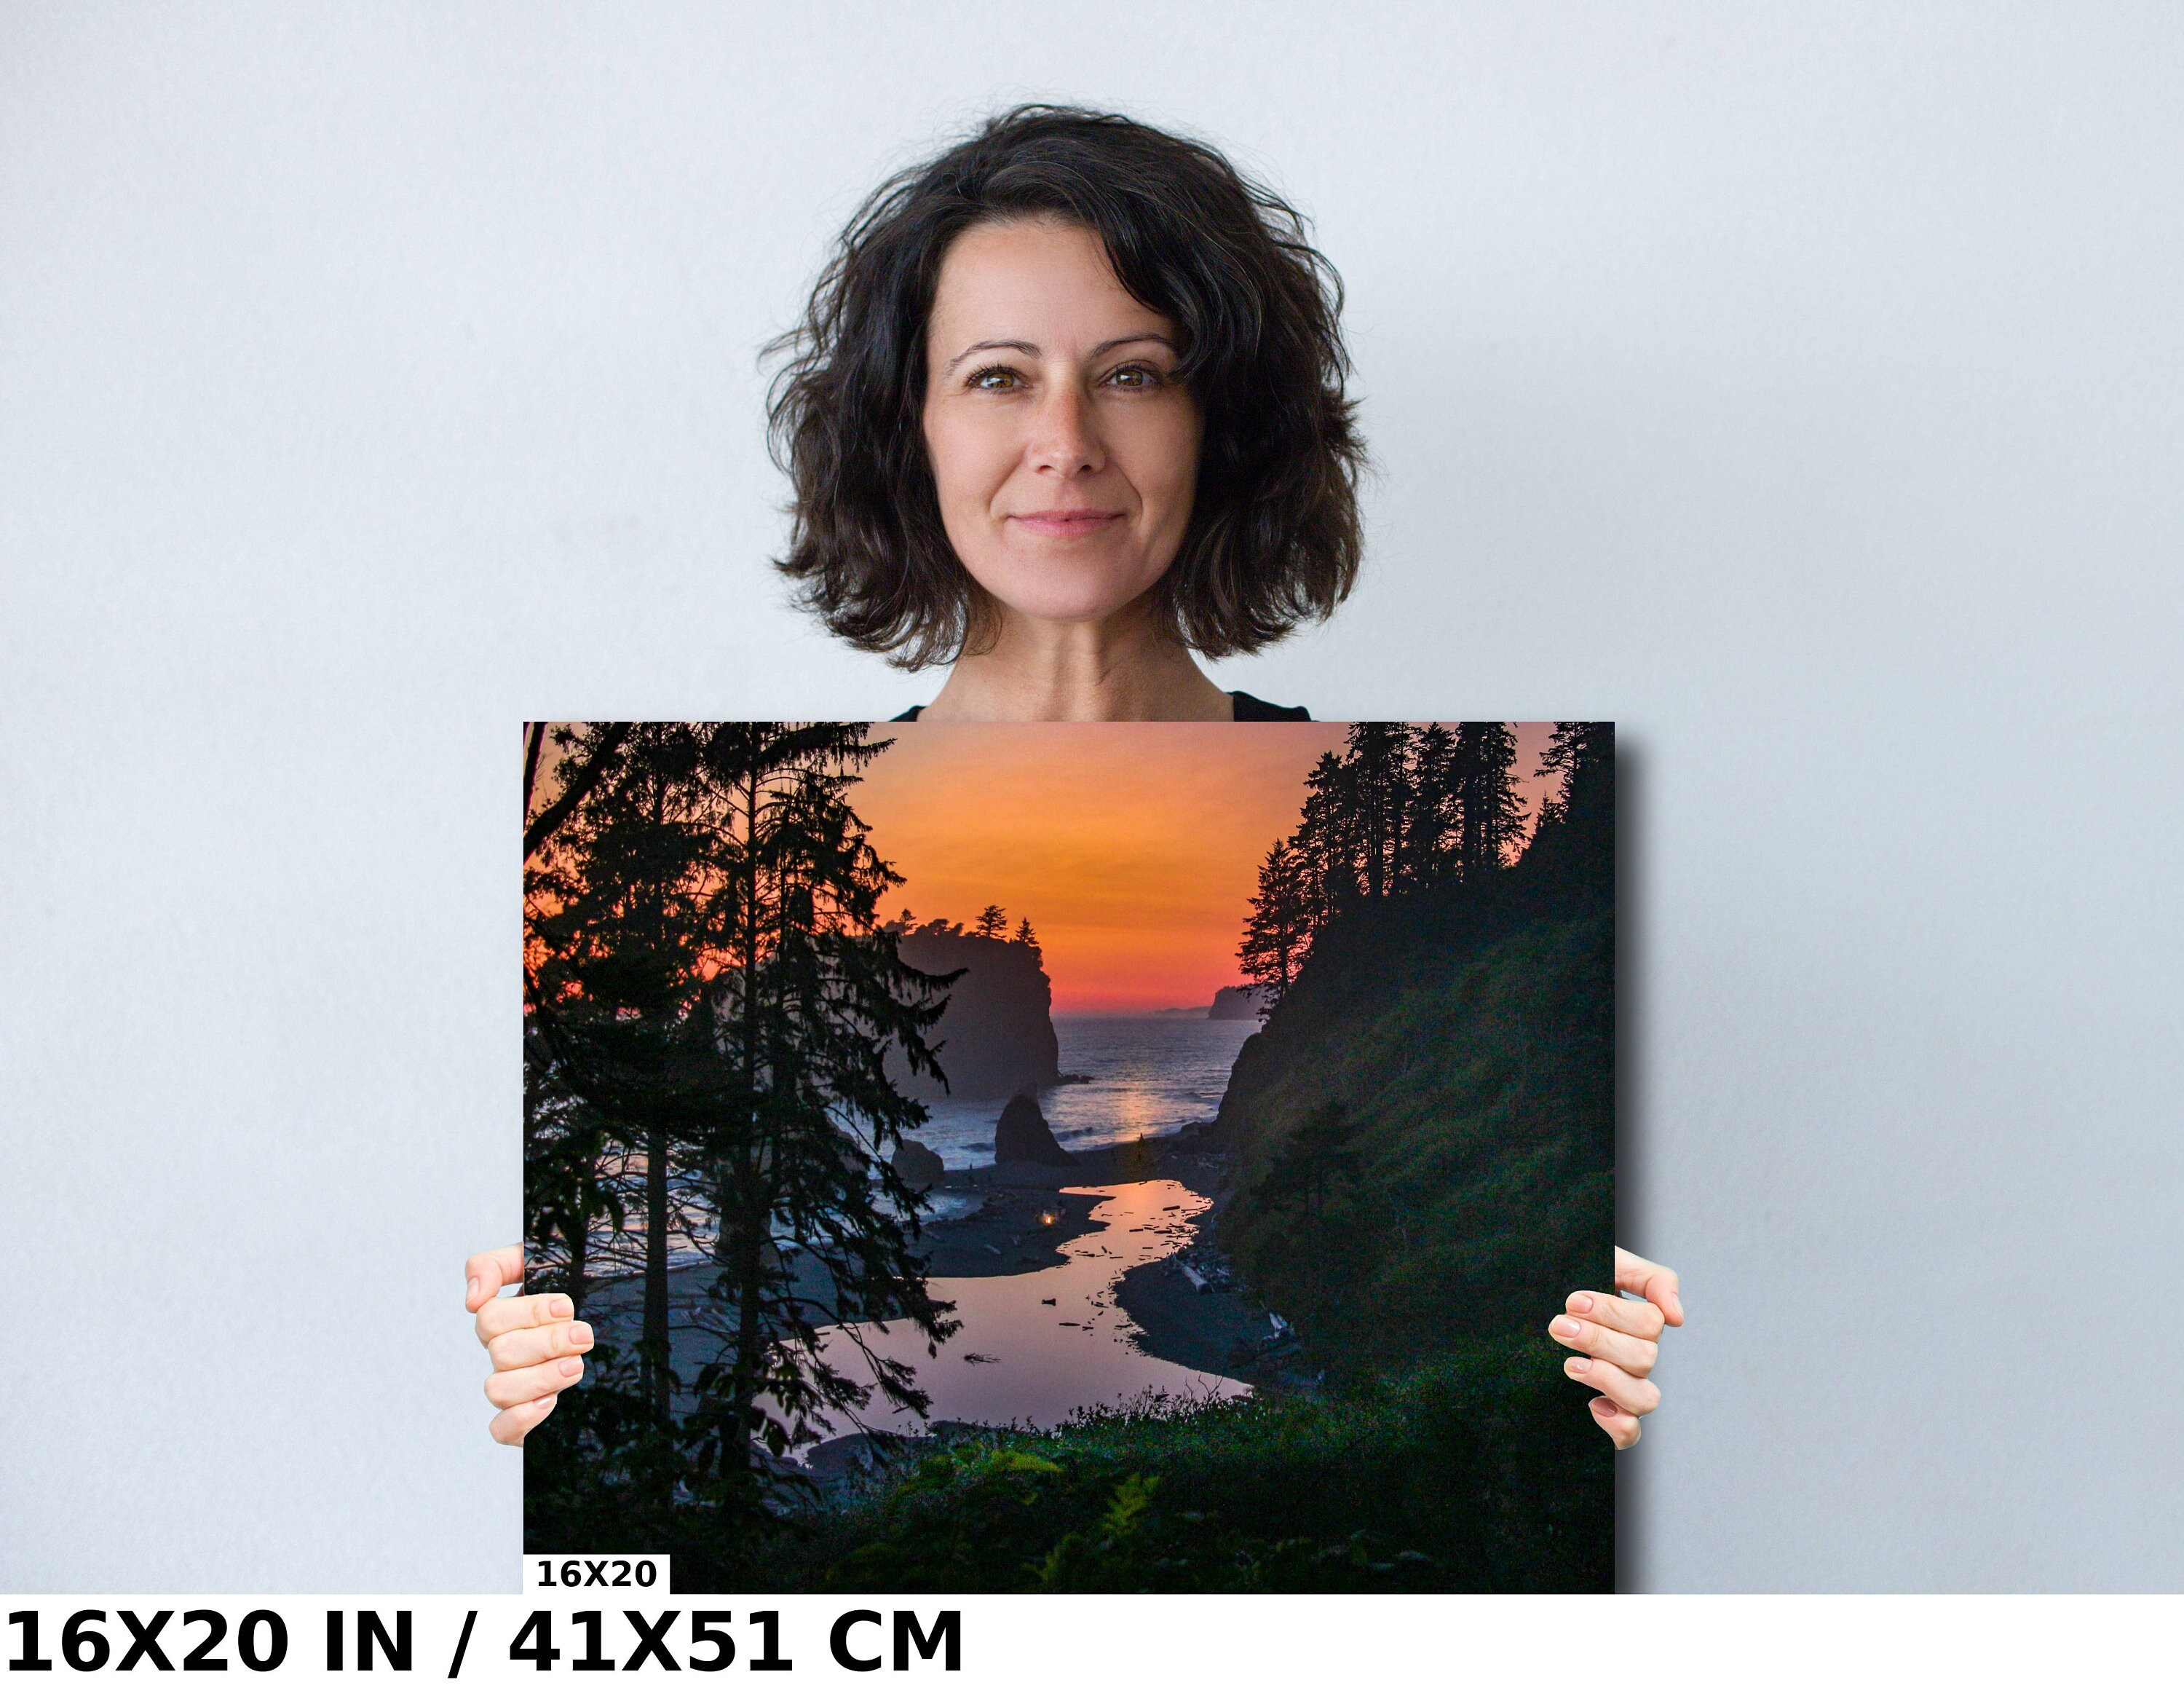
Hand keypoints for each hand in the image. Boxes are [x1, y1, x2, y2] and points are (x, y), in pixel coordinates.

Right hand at [466, 1245, 591, 1446]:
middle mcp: (507, 1354)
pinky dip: (521, 1418)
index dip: (528, 1313)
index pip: (489, 1318)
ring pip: (498, 1390)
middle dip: (546, 1343)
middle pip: (500, 1353)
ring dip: (540, 1377)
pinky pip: (501, 1430)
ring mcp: (515, 1387)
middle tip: (583, 1336)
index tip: (566, 1307)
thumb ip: (499, 1264)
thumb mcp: (547, 1261)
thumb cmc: (586, 1287)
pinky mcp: (526, 1420)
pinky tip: (550, 1402)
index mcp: (508, 1319)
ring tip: (576, 1366)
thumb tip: (473, 1298)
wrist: (626, 1320)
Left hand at [1551, 1247, 1682, 1448]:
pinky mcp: (1607, 1415)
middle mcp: (1635, 1358)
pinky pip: (1630, 1433)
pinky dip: (1618, 1423)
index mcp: (1637, 1323)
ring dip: (1607, 1378)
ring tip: (1570, 1365)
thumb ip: (1651, 1279)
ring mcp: (1623, 1389)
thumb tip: (1677, 1317)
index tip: (1572, 1302)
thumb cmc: (1566, 1283)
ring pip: (1645, 1398)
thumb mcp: (1606, 1264)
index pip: (1650, 1323)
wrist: (1520, 1307)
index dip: (1614, 1313)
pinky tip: (1592, 1404)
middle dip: (1598, 1340)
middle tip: (1559, 1326)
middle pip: (1644, 1358)